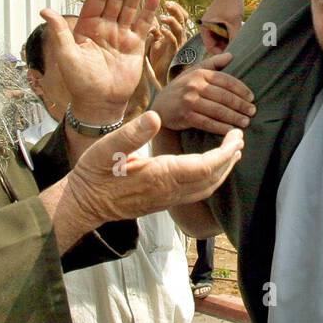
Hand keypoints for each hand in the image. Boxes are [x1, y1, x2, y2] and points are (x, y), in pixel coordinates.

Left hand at [41, 0, 160, 120]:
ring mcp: (121, 34)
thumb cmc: (80, 82)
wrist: (100, 103)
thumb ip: (59, 32)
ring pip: (130, 7)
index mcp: (87, 27)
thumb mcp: (66, 56)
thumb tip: (44, 10)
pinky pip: (143, 23)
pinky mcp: (135, 44)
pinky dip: (149, 10)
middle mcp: (105, 27)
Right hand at [64, 111, 243, 225]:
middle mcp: (169, 191)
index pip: (206, 165)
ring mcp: (166, 200)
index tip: (236, 136)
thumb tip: (156, 117)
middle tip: (240, 139)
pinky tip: (210, 170)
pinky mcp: (162, 203)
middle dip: (230, 160)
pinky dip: (210, 180)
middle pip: (212, 178)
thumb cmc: (93, 174)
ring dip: (223, 171)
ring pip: (206, 189)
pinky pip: (196, 194)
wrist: (82, 204)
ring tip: (232, 153)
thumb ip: (133, 133)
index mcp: (161, 175)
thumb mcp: (107, 147)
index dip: (225, 151)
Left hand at [147, 0, 188, 85]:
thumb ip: (155, 29)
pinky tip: (161, 30)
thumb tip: (152, 17)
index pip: (181, 15)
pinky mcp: (173, 54)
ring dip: (172, 21)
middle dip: (176, 10)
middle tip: (167, 4)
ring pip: (179, 29)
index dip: (177, 8)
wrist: (159, 79)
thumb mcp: (154, 40)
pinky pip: (174, 42)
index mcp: (176, 32)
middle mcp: (179, 37)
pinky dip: (168, 34)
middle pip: (183, 19)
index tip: (168, 1)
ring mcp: (178, 45)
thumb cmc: (157, 60)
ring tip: (162, 17)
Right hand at [153, 52, 256, 134]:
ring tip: (245, 122)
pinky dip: (221, 127)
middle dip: (241, 105)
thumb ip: (213, 63)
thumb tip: (231, 56)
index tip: (252, 98)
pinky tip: (231, 130)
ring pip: (218, 110)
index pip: (226, 81)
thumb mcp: (194, 71)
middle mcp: (195, 86)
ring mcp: (190, 101)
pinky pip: (208, 123)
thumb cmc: (181, 88)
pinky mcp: (186, 116)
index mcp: (200, 74)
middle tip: (252, 112)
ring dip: (234, 117)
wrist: (159, 106)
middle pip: (224, 97)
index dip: (241, 89)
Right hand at [199, 0, 244, 54]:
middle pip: (215, 45)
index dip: (220, 54)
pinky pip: (223, 34)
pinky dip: (230, 36)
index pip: (210, 48)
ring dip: (229, 42)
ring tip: (239, 44)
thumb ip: (234, 38)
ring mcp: (212, 25)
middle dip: (225, 48)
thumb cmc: (231, 4)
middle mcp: (206, 28)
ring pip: (220, 40)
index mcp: (204, 28)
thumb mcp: (234, 23)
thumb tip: (237, 52)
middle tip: (237, 52)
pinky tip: (239, 37)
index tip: (232, 57)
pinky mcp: (218, 22)